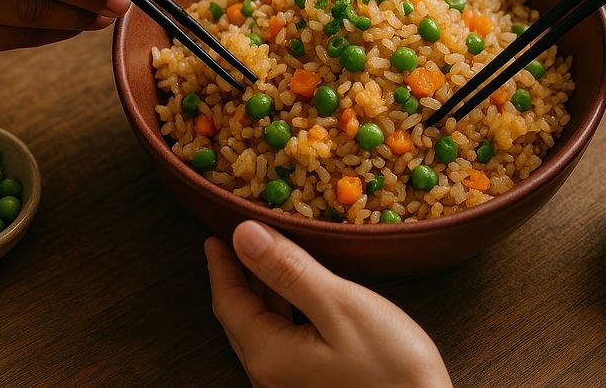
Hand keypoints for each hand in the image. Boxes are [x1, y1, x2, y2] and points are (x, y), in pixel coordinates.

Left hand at [205, 221, 450, 387]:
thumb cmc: (390, 367)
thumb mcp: (339, 305)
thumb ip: (289, 270)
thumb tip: (244, 234)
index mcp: (269, 354)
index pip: (228, 302)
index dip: (221, 264)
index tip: (215, 234)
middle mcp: (270, 374)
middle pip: (239, 318)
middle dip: (234, 277)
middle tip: (234, 242)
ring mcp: (290, 383)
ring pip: (261, 328)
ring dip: (257, 291)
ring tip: (261, 259)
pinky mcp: (311, 384)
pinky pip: (281, 339)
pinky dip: (278, 308)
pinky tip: (294, 293)